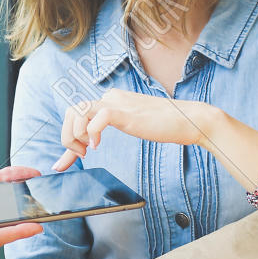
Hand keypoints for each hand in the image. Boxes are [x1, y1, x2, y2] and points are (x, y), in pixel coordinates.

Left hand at [53, 90, 220, 171]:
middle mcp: (111, 98)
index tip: (67, 160)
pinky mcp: (126, 112)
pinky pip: (98, 118)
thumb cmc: (165, 125)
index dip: (67, 135)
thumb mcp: (132, 125)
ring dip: (74, 135)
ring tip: (86, 151)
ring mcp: (118, 103)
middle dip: (66, 136)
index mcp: (111, 100)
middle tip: (78, 155)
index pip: (77, 112)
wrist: (191, 120)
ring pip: (78, 112)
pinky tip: (98, 146)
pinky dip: (92, 133)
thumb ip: (112, 128)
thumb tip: (92, 141)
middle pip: (71, 111)